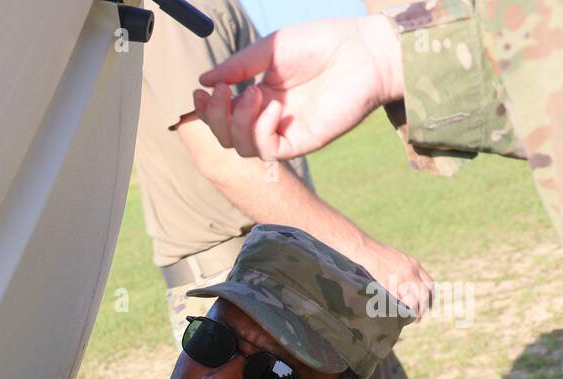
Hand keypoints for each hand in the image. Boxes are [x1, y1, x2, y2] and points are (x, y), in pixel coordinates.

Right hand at [191, 16, 403, 160]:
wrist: (362, 50)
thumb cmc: (321, 43)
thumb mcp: (269, 49)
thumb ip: (237, 66)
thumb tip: (204, 80)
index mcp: (260, 97)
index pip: (223, 115)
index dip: (206, 108)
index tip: (199, 89)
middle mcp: (268, 118)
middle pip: (226, 136)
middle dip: (214, 117)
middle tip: (220, 91)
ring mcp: (284, 132)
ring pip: (241, 148)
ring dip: (237, 121)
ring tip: (253, 92)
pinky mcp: (301, 141)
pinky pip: (266, 150)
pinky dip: (259, 130)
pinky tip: (271, 106)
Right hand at [350, 237, 432, 318]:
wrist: (368, 250)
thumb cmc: (380, 255)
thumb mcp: (400, 259)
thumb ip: (407, 270)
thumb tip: (410, 285)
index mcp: (414, 265)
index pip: (429, 283)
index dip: (431, 297)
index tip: (428, 305)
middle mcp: (411, 272)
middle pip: (424, 293)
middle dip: (424, 307)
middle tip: (421, 316)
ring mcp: (400, 278)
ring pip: (414, 298)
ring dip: (415, 310)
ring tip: (414, 319)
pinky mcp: (389, 283)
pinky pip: (399, 299)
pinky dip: (401, 307)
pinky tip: (401, 313)